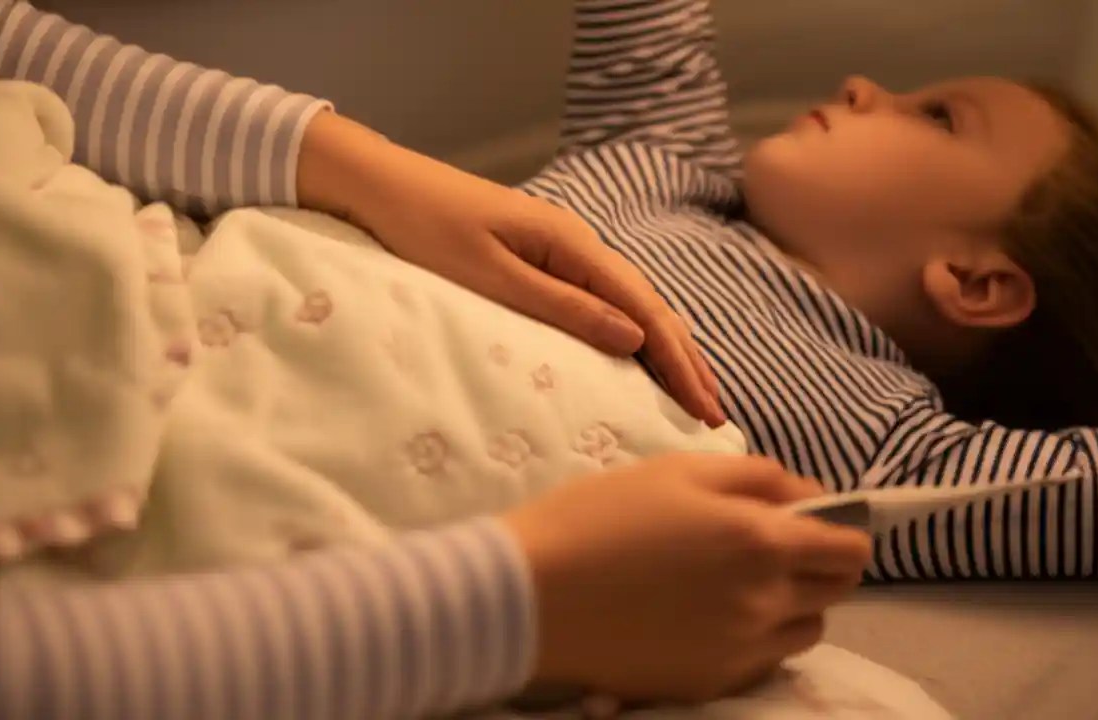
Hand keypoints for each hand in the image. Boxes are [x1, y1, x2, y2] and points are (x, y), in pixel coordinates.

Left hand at [296, 112, 724, 426]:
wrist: (383, 187)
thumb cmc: (427, 230)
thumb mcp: (492, 276)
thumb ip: (563, 307)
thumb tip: (634, 338)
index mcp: (572, 246)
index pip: (645, 311)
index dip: (680, 363)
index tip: (705, 408)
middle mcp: (579, 245)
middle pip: (649, 308)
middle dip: (686, 361)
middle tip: (714, 413)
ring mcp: (562, 251)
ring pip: (630, 305)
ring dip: (665, 350)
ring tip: (692, 393)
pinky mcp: (542, 260)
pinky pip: (603, 302)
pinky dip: (631, 335)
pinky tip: (639, 357)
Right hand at [502, 454, 872, 702]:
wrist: (532, 594)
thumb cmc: (600, 516)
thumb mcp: (678, 471)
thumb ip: (758, 476)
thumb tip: (809, 493)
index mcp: (761, 541)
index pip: (850, 546)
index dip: (844, 527)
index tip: (818, 517)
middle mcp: (765, 602)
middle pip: (838, 589)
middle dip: (821, 562)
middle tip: (775, 545)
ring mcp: (740, 651)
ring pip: (806, 629)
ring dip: (793, 602)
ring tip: (739, 583)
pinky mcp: (711, 683)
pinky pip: (764, 660)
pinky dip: (756, 637)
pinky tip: (709, 616)